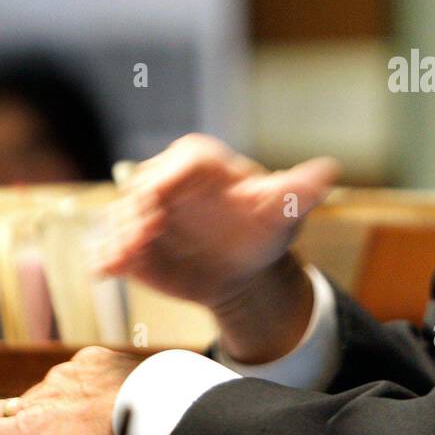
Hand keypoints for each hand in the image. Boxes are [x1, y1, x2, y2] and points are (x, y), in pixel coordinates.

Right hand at [0, 346, 141, 434]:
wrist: (156, 401)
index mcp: (33, 429)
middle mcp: (41, 398)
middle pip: (15, 411)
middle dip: (13, 421)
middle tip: (9, 430)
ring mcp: (64, 375)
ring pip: (47, 391)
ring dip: (54, 402)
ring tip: (71, 416)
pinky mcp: (87, 358)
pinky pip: (75, 373)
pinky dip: (79, 384)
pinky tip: (95, 394)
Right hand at [91, 134, 337, 356]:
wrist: (244, 268)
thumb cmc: (264, 229)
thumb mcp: (284, 209)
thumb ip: (300, 189)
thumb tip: (328, 170)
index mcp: (202, 162)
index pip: (180, 163)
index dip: (168, 182)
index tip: (160, 206)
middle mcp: (167, 180)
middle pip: (143, 188)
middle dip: (137, 212)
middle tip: (141, 239)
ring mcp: (145, 211)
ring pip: (122, 217)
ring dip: (117, 238)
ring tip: (119, 262)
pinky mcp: (132, 241)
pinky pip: (113, 245)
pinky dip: (106, 256)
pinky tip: (105, 273)